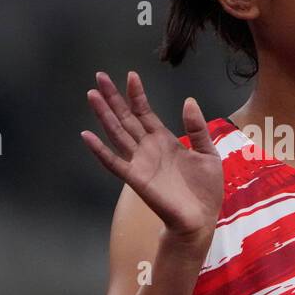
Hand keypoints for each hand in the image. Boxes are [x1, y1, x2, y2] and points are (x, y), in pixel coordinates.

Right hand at [81, 70, 222, 243]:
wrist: (201, 219)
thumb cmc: (205, 190)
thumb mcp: (208, 153)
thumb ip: (197, 128)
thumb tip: (189, 101)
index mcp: (164, 141)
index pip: (145, 113)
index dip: (136, 95)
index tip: (131, 75)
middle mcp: (148, 149)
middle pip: (126, 118)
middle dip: (113, 97)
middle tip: (99, 76)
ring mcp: (140, 163)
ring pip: (117, 134)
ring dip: (104, 115)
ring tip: (92, 95)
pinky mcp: (136, 179)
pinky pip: (114, 163)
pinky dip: (99, 151)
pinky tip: (87, 136)